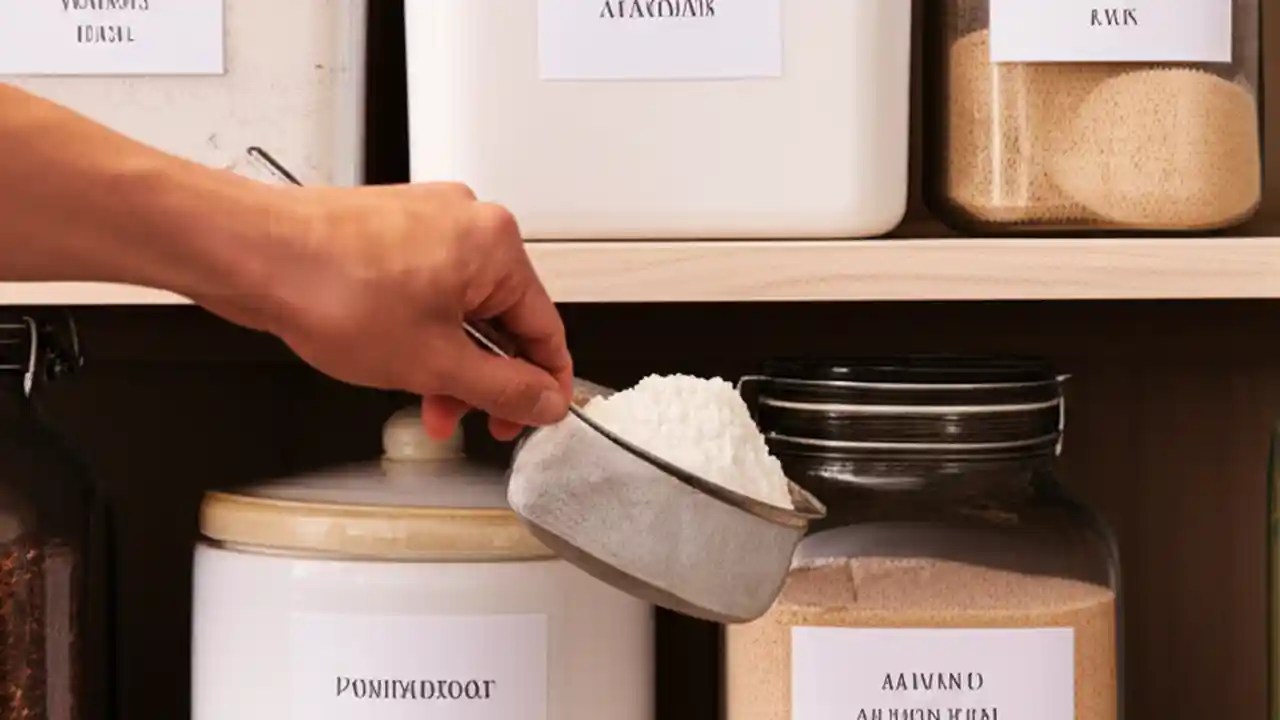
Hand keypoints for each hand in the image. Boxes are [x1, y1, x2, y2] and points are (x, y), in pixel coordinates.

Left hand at [203, 182, 572, 440]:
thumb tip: (544, 399)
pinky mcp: (392, 230)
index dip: (542, 385)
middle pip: (502, 319)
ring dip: (448, 362)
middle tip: (467, 418)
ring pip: (461, 309)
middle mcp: (468, 222)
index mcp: (496, 244)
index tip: (534, 416)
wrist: (253, 256)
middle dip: (482, 379)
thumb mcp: (435, 364)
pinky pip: (428, 290)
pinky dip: (421, 332)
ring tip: (422, 398)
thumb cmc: (331, 288)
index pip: (546, 328)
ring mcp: (427, 221)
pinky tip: (397, 360)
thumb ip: (504, 390)